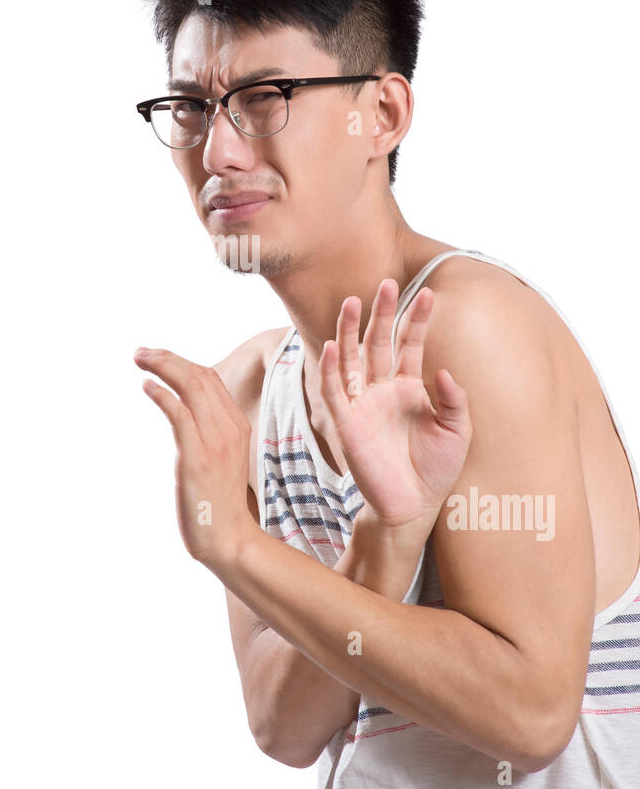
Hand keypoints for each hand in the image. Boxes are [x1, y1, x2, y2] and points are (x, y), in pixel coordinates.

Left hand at [133, 346, 252, 565]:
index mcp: (237, 425)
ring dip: (162, 367)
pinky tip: (146, 386)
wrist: (229, 538)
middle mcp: (229, 428)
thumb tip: (182, 412)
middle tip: (141, 352)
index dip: (181, 362)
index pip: (211, 379)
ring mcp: (214, 442)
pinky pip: (179, 414)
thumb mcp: (220, 457)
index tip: (158, 357)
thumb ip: (208, 432)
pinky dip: (161, 394)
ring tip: (140, 359)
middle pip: (200, 376)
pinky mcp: (197, 458)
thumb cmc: (219, 501)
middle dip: (168, 358)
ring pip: (191, 387)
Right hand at [319, 279, 471, 544]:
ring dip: (349, 330)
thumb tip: (445, 370)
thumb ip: (454, 400)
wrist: (412, 506)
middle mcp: (383, 389)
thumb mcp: (457, 431)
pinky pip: (334, 390)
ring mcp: (362, 403)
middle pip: (379, 341)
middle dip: (383, 312)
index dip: (417, 319)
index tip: (428, 293)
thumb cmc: (435, 470)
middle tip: (388, 282)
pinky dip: (330, 368)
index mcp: (409, 386)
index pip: (411, 344)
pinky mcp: (345, 422)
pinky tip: (332, 346)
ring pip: (351, 357)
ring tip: (352, 301)